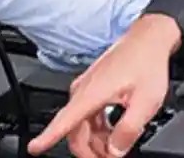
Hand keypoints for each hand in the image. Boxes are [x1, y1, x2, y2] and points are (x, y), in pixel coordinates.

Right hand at [29, 14, 181, 156]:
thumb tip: (115, 150)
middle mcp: (83, 91)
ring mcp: (88, 89)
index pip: (63, 122)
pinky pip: (90, 116)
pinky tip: (115, 133)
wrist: (149, 38)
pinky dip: (100, 130)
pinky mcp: (95, 88)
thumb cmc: (147, 61)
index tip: (34, 148)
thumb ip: (128, 131)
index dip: (47, 138)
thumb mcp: (145, 102)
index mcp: (91, 94)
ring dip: (96, 142)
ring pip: (83, 125)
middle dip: (89, 151)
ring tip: (116, 149)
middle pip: (74, 131)